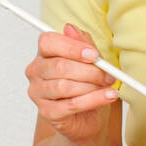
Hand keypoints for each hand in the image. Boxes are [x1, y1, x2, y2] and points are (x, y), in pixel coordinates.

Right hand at [25, 22, 119, 142]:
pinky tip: (108, 96)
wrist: (89, 118)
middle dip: (89, 70)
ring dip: (92, 86)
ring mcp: (38, 93)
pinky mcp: (47, 112)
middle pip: (59, 66)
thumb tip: (70, 28)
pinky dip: (94, 100)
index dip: (72, 47)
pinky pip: (72, 105)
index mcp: (44, 54)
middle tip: (108, 74)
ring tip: (108, 86)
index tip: (93, 55)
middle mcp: (36, 72)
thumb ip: (83, 44)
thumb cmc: (88, 86)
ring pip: (64, 86)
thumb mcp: (90, 61)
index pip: (48, 42)